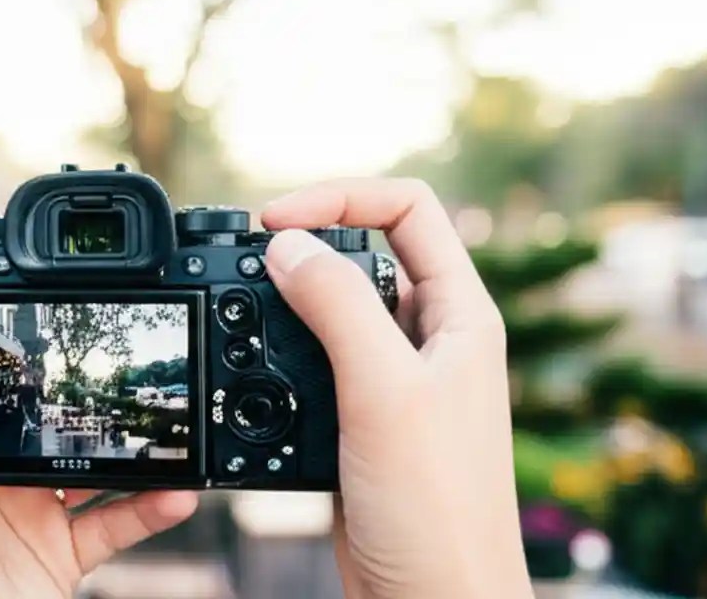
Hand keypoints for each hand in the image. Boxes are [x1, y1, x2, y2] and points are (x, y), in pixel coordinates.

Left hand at [0, 263, 197, 598]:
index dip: (27, 344)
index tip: (69, 309)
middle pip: (52, 417)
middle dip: (92, 394)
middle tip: (136, 363)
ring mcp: (25, 516)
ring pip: (95, 469)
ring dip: (137, 449)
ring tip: (173, 422)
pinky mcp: (56, 559)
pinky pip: (117, 526)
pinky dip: (153, 509)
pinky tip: (178, 490)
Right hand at [262, 179, 530, 598]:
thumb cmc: (437, 510)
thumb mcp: (384, 391)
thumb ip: (338, 307)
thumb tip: (287, 245)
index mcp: (462, 314)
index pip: (409, 208)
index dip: (341, 196)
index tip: (275, 220)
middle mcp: (433, 336)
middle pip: (367, 248)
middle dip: (308, 239)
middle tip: (249, 254)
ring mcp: (397, 376)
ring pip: (338, 303)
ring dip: (291, 293)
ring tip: (244, 304)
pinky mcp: (364, 414)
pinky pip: (319, 355)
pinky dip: (283, 346)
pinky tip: (257, 364)